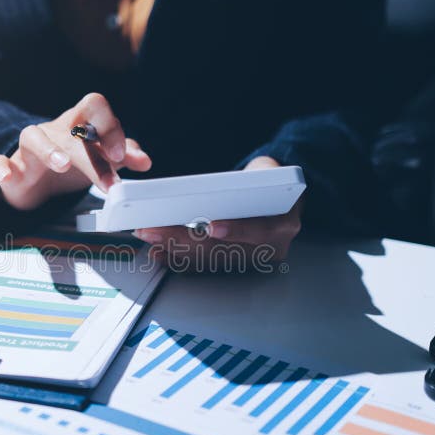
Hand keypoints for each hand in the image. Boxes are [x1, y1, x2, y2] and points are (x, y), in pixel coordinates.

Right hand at [0, 93, 151, 210]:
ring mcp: (30, 148)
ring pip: (32, 137)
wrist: (38, 181)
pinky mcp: (10, 167)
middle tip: (109, 183)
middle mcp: (54, 131)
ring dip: (48, 150)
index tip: (121, 157)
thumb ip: (124, 155)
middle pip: (73, 133)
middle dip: (93, 158)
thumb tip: (145, 161)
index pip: (95, 107)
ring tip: (62, 165)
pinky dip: (0, 168)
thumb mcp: (101, 157)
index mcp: (79, 124)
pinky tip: (7, 177)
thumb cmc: (73, 162)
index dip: (110, 128)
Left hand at [133, 156, 301, 272]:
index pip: (260, 230)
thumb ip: (258, 175)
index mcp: (284, 224)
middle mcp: (269, 248)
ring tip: (150, 236)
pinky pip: (203, 265)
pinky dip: (178, 258)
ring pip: (209, 259)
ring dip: (175, 249)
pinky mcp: (232, 264)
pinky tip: (158, 251)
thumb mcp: (269, 170)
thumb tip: (239, 179)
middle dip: (184, 239)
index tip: (212, 227)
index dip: (236, 230)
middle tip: (155, 230)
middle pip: (223, 249)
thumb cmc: (269, 182)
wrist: (278, 198)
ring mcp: (250, 259)